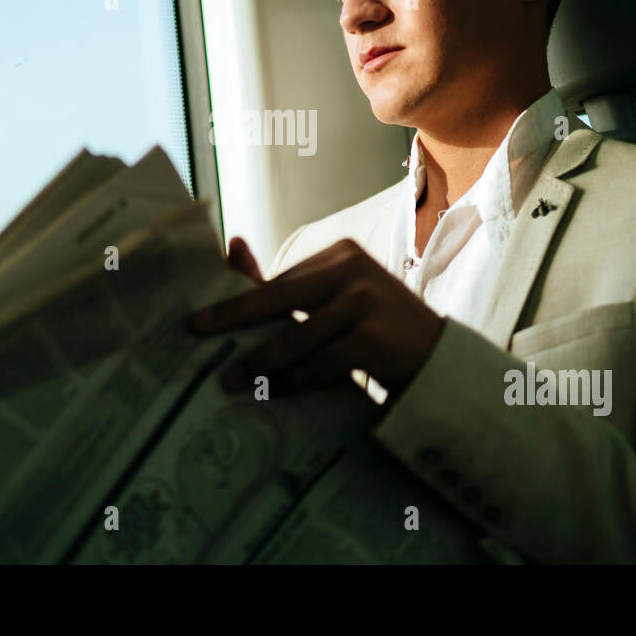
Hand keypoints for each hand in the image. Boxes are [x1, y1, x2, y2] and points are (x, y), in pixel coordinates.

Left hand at [189, 238, 444, 397]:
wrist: (438, 359)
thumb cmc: (375, 329)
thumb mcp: (335, 298)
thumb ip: (287, 283)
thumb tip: (233, 245)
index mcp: (339, 253)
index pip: (281, 279)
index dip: (241, 301)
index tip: (203, 315)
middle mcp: (353, 269)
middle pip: (281, 295)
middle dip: (235, 316)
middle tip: (197, 330)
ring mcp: (366, 301)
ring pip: (299, 334)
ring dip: (261, 360)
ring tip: (232, 378)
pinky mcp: (375, 336)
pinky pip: (322, 361)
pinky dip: (296, 378)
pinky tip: (276, 390)